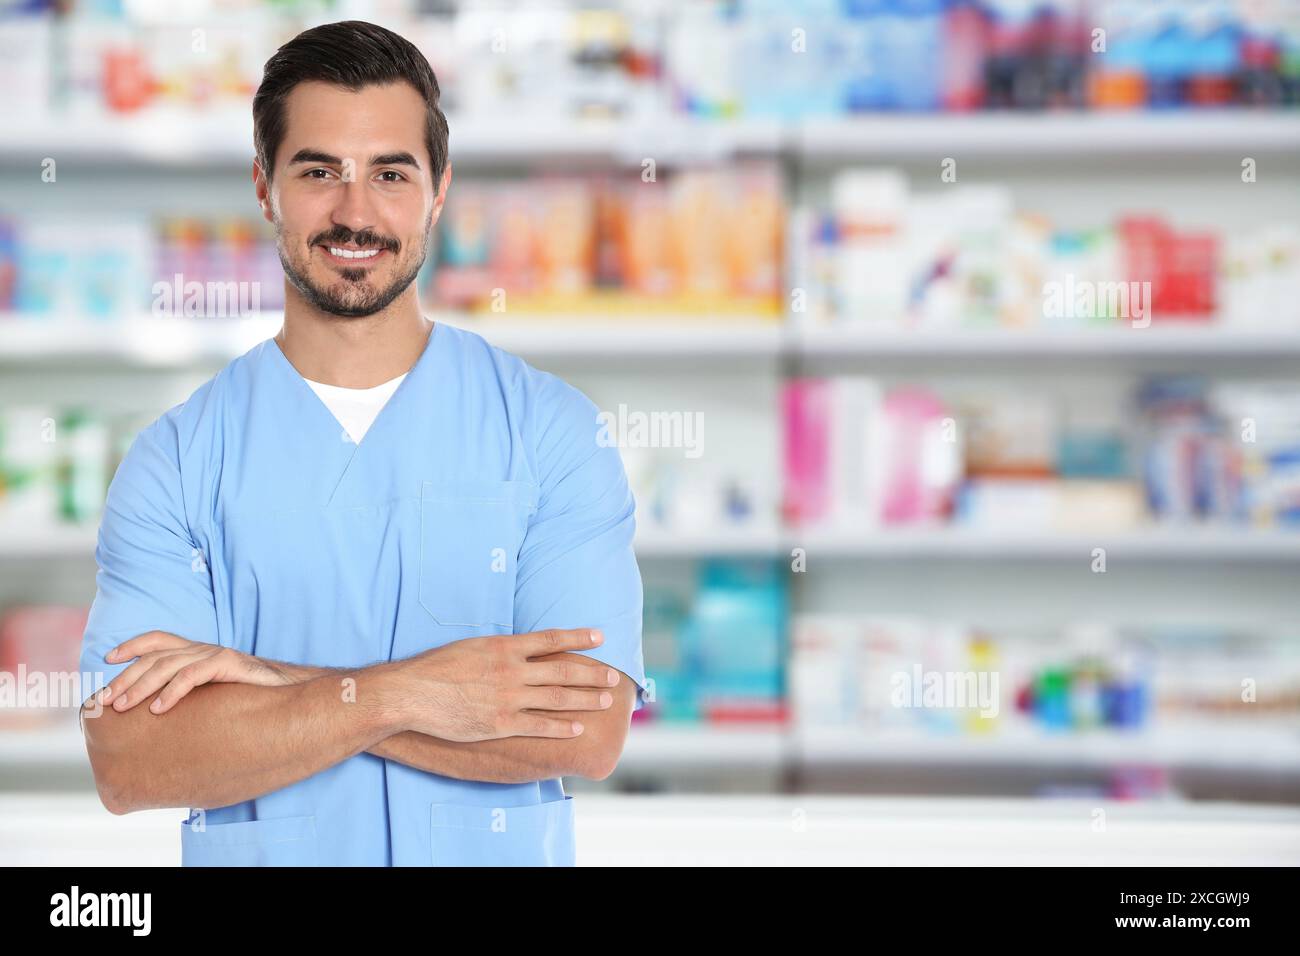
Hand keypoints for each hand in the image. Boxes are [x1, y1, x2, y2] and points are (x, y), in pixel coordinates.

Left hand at [97, 632, 292, 714]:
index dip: (132, 646)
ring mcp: (215, 654)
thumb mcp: (216, 690)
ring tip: (122, 707)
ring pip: (167, 665)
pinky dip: (171, 692)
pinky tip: (157, 709)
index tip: (107, 659)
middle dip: (125, 678)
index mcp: (198, 651)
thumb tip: (161, 715)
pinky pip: (192, 675)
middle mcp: (203, 648)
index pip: (158, 639)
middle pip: (154, 657)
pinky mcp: (228, 664)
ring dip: (140, 686)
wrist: (292, 690)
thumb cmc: (253, 695)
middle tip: (104, 701)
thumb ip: (193, 693)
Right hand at [385, 627, 619, 742]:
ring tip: (605, 700)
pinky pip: (539, 726)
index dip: (579, 637)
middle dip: (592, 673)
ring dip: (585, 699)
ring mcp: (508, 697)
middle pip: (563, 670)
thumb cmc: (435, 668)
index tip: (601, 637)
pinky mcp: (501, 723)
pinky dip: (562, 727)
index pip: (551, 639)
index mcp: (505, 646)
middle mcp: (512, 670)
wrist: (411, 693)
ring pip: (557, 697)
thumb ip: (498, 649)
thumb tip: (518, 648)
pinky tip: (577, 727)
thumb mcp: (471, 646)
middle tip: (614, 677)